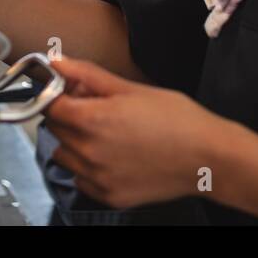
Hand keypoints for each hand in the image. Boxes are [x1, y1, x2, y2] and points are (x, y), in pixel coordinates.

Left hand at [45, 57, 221, 207]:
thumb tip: (57, 61)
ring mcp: (97, 178)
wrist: (208, 157)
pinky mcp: (108, 196)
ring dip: (75, 143)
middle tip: (97, 108)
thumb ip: (87, 74)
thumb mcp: (130, 88)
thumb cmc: (177, 119)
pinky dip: (88, 168)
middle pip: (56, 129)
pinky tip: (114, 156)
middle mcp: (88, 152)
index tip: (70, 92)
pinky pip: (81, 180)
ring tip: (107, 134)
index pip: (50, 105)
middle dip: (69, 116)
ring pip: (65, 156)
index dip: (58, 94)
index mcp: (92, 120)